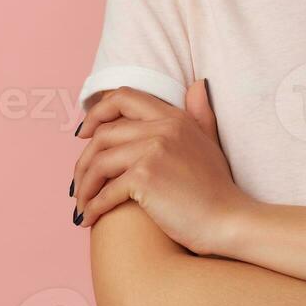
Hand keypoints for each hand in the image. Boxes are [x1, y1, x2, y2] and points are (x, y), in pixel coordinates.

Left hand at [72, 80, 252, 254]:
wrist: (228, 221)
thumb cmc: (217, 188)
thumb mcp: (209, 142)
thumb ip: (200, 113)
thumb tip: (197, 84)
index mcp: (174, 117)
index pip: (123, 97)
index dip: (97, 113)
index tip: (84, 134)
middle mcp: (163, 127)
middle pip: (103, 134)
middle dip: (84, 160)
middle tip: (78, 182)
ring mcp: (153, 150)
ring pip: (98, 162)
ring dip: (83, 186)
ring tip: (81, 203)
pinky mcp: (145, 177)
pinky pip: (105, 191)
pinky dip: (92, 206)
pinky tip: (88, 218)